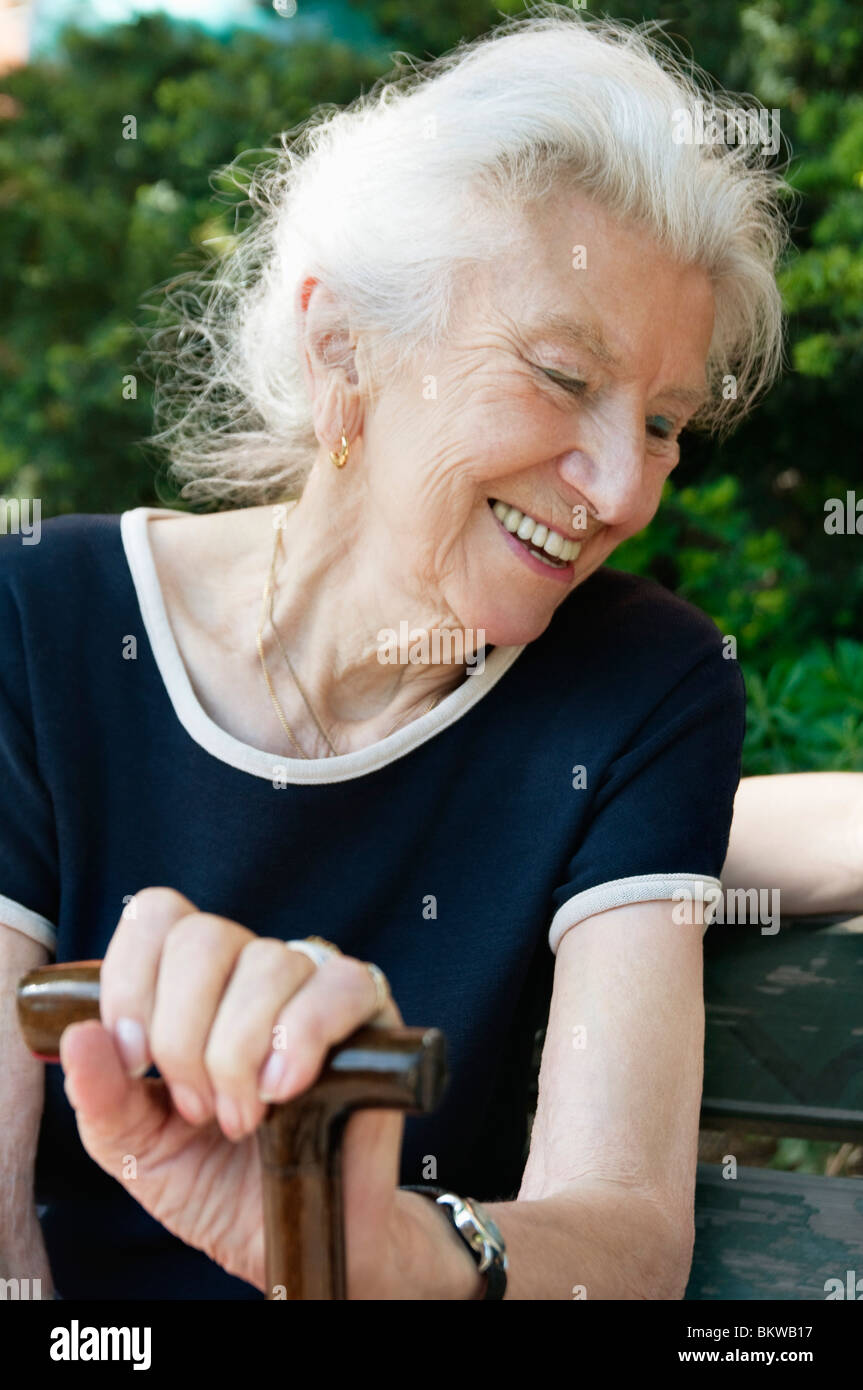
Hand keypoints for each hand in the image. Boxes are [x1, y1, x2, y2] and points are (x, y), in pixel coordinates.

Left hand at [57, 887, 414, 1295]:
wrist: (290, 1234)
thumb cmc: (213, 1180)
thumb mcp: (133, 1145)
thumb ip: (99, 1094)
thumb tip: (80, 1037)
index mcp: (188, 981)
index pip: (158, 916)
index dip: (132, 981)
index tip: (133, 1063)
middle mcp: (249, 967)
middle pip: (204, 937)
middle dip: (184, 1035)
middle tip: (195, 1107)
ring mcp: (312, 981)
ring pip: (268, 964)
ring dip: (239, 1055)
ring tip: (244, 1118)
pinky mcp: (370, 1009)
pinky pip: (340, 986)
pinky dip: (301, 1040)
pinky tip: (286, 1092)